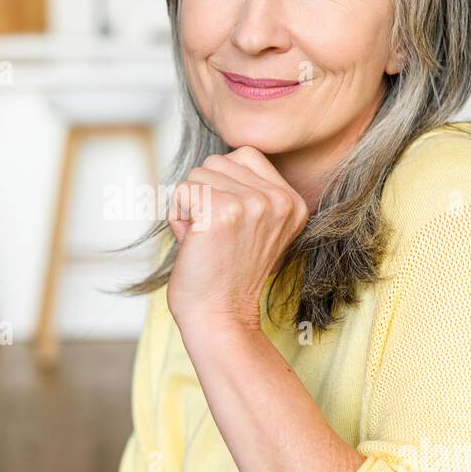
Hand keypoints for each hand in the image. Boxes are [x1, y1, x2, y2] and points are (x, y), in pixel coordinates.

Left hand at [166, 146, 309, 330]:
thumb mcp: (256, 227)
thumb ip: (248, 192)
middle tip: (214, 236)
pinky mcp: (224, 211)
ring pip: (198, 173)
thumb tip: (213, 162)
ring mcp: (254, 203)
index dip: (222, 184)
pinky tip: (193, 242)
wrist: (220, 316)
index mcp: (293, 201)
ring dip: (190, 206)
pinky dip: (177, 216)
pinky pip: (182, 190)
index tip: (228, 224)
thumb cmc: (227, 274)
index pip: (245, 155)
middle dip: (204, 194)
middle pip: (218, 161)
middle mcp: (280, 199)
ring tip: (205, 239)